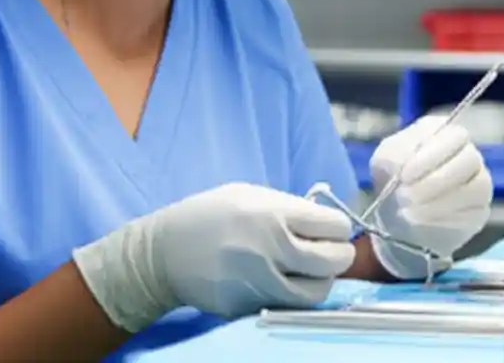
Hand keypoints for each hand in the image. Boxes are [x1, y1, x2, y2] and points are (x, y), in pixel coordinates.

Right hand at [72, 182, 355, 331]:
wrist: (164, 253)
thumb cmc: (210, 216)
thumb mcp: (249, 195)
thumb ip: (289, 208)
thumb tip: (328, 225)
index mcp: (272, 214)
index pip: (334, 226)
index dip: (339, 227)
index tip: (332, 229)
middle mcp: (270, 250)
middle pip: (333, 261)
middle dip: (339, 255)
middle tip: (333, 251)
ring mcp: (259, 283)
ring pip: (317, 292)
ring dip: (320, 280)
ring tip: (309, 270)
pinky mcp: (249, 307)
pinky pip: (286, 304)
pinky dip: (292, 294)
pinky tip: (280, 280)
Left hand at [368, 115, 493, 279]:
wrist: (395, 216)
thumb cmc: (392, 179)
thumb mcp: (384, 161)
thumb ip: (394, 156)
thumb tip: (404, 167)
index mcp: (445, 133)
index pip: (455, 136)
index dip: (432, 155)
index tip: (405, 175)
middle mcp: (468, 153)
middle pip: (470, 159)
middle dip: (435, 181)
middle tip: (405, 196)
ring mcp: (479, 181)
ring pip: (477, 187)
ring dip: (440, 202)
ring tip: (410, 212)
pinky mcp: (479, 210)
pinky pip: (473, 213)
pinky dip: (444, 219)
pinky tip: (422, 221)